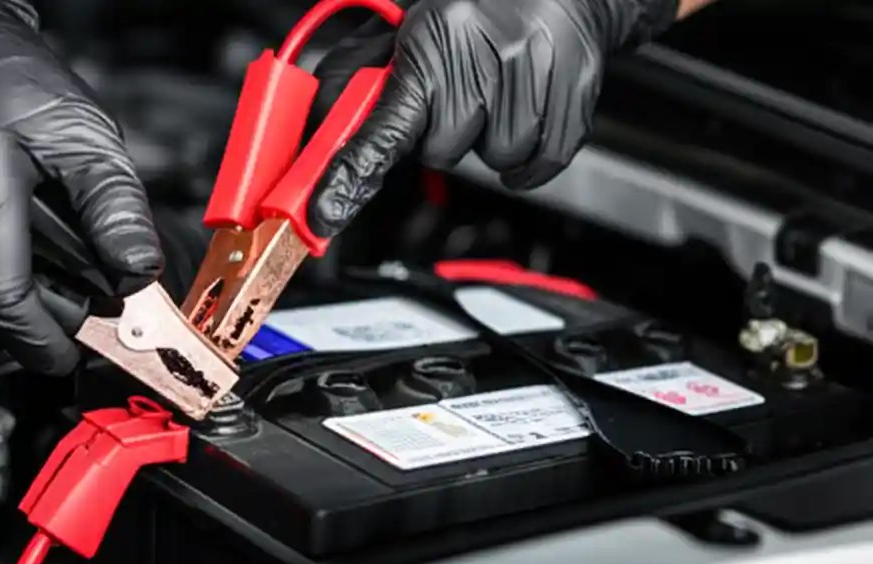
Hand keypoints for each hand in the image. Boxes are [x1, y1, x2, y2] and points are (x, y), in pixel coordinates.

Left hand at [309, 0, 679, 237]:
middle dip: (443, 132)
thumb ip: (354, 78)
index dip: (350, 175)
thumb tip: (320, 132)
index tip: (325, 213)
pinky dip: (528, 156)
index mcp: (431, 46)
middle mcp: (483, 61)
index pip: (383, 130)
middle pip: (443, 152)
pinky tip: (522, 115)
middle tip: (455, 93)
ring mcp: (534, 78)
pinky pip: (538, 163)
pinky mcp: (574, 96)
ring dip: (490, 138)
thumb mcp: (400, 31)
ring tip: (495, 94)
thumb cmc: (470, 12)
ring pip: (495, 160)